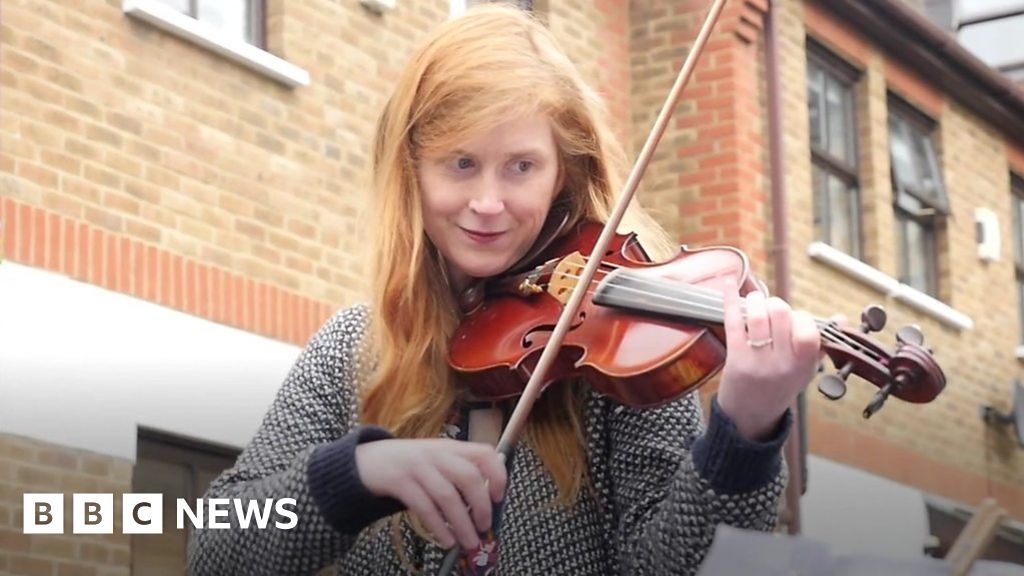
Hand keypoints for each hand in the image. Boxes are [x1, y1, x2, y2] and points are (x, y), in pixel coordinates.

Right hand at [355, 438, 506, 549]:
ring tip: (469, 542)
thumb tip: (485, 505)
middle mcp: (437, 454)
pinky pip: (424, 507)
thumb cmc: (410, 465)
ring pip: (447, 496)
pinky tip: (446, 541)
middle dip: (481, 506)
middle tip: (485, 527)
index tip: (499, 497)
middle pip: (468, 477)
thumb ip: (458, 473)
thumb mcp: (436, 460)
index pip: (484, 453)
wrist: (368, 460)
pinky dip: (438, 527)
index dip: (497, 474)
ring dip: (462, 523)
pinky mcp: (399, 482)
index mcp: (451, 447)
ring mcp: (417, 466)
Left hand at [716, 278, 820, 440]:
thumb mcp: (805, 370)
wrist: (750, 415)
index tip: (794, 319)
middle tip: (772, 311)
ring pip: (757, 316)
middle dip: (776, 305)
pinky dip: (729, 299)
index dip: (801, 317)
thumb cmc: (779, 386)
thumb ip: (819, 344)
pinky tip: (728, 283)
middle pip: (780, 315)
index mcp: (803, 365)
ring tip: (755, 301)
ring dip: (755, 301)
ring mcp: (757, 361)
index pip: (808, 331)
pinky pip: (733, 321)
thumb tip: (841, 319)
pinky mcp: (735, 358)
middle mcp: (782, 364)